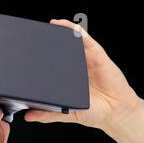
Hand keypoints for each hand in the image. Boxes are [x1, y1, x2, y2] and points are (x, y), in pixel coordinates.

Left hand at [22, 18, 143, 132]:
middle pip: (61, 49)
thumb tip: (28, 116)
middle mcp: (77, 66)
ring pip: (71, 41)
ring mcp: (86, 59)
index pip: (52, 63)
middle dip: (49, 41)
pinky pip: (84, 38)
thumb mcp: (67, 114)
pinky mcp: (96, 54)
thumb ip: (48, 114)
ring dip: (60, 31)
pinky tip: (63, 25)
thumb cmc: (95, 112)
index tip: (27, 53)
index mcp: (69, 78)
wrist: (116, 112)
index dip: (41, 57)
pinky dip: (73, 30)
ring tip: (48, 26)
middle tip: (35, 36)